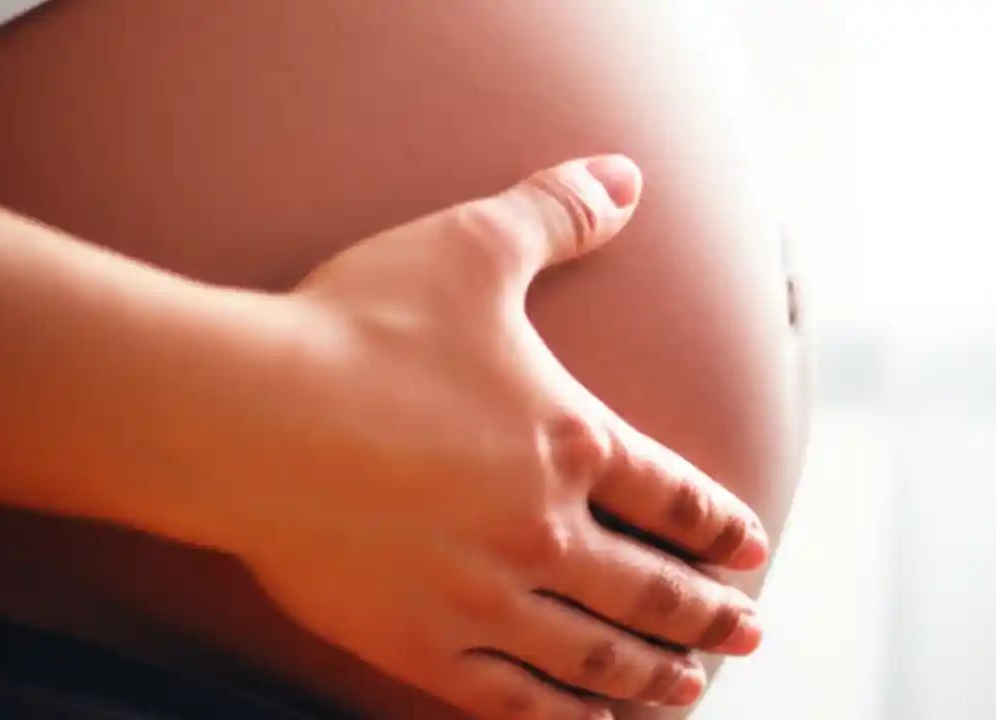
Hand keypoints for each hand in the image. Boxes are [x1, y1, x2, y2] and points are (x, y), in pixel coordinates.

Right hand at [216, 156, 769, 718]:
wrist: (246, 414)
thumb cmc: (356, 326)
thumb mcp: (473, 245)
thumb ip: (560, 211)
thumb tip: (628, 176)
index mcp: (568, 439)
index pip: (673, 496)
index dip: (721, 525)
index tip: (749, 550)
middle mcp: (542, 528)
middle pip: (651, 587)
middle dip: (709, 613)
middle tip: (748, 630)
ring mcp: (482, 594)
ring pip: (594, 654)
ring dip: (654, 674)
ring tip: (690, 687)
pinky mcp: (418, 641)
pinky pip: (511, 697)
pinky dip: (562, 716)